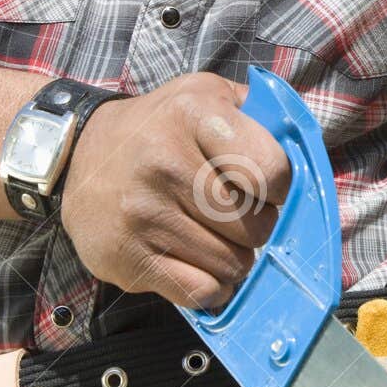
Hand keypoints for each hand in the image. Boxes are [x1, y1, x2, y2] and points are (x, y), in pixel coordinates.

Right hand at [60, 71, 290, 310]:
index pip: (273, 172)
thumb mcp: (207, 94)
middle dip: (258, 226)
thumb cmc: (159, 127)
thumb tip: (309, 155)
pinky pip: (201, 292)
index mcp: (193, 114)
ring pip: (232, 264)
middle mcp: (164, 162)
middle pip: (256, 226)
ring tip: (214, 234)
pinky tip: (198, 261)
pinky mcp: (127, 258)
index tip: (265, 186)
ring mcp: (143, 214)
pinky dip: (212, 285)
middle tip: (236, 214)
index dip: (280, 187)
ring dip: (235, 257)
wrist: (78, 154)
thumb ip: (261, 114)